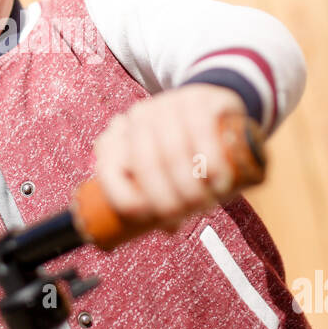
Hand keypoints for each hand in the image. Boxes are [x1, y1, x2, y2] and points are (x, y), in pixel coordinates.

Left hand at [91, 84, 261, 232]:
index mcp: (118, 138)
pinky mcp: (198, 99)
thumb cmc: (184, 149)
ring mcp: (166, 105)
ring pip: (172, 150)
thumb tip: (168, 229)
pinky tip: (218, 178)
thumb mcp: (165, 173)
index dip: (127, 200)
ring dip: (191, 183)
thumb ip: (161, 199)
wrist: (213, 109)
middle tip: (188, 212)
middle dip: (167, 198)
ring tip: (206, 201)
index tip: (150, 218)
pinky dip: (210, 160)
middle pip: (144, 165)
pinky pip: (199, 130)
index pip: (109, 171)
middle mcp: (137, 118)